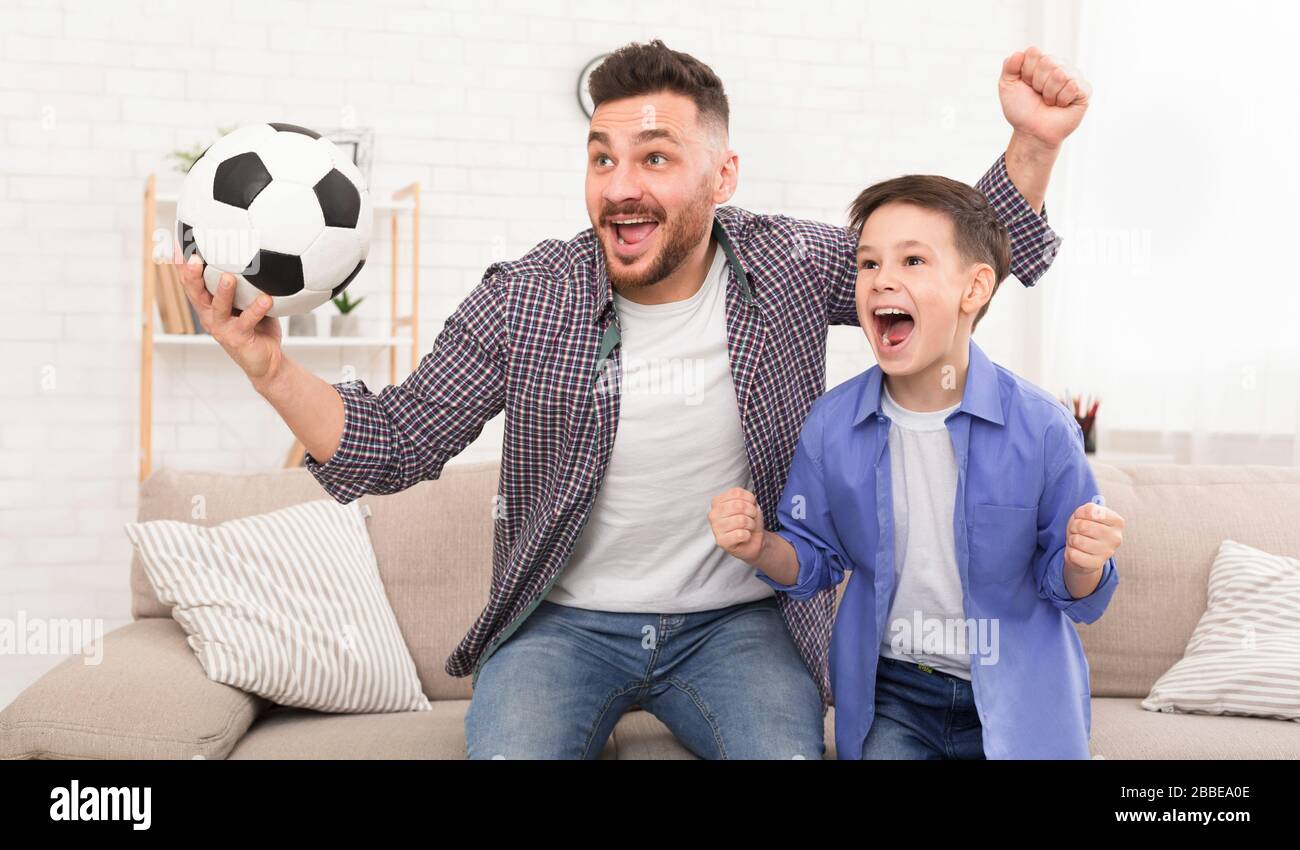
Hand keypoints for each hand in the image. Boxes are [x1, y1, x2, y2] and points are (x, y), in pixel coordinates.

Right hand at [174, 245, 283, 384]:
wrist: (267, 360)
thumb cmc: (256, 327)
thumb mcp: (245, 301)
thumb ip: (243, 282)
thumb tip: (251, 252)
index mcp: (208, 305)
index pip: (190, 282)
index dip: (181, 265)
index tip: (176, 244)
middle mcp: (210, 316)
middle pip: (196, 294)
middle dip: (192, 276)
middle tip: (195, 258)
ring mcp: (222, 328)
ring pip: (218, 308)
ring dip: (223, 292)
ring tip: (229, 277)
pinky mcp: (238, 338)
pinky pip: (247, 321)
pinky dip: (257, 309)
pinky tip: (266, 299)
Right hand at [708, 487, 764, 563]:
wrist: (753, 541)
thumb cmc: (749, 520)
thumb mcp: (750, 505)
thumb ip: (746, 499)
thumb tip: (745, 504)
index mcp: (717, 501)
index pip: (737, 493)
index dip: (750, 499)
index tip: (752, 506)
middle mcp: (713, 513)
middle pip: (738, 506)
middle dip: (751, 512)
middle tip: (752, 517)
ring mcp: (715, 528)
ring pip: (741, 520)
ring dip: (751, 524)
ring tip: (748, 527)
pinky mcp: (721, 541)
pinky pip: (740, 534)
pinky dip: (748, 535)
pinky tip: (744, 536)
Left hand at [999, 46, 1090, 151]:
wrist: (1031, 131)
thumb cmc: (1021, 110)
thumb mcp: (1007, 86)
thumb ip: (1009, 66)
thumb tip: (1019, 53)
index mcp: (1041, 61)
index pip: (1033, 52)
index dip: (1026, 72)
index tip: (1026, 85)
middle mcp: (1059, 64)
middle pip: (1047, 61)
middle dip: (1038, 83)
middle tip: (1039, 95)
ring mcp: (1073, 75)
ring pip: (1060, 73)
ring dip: (1049, 93)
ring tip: (1050, 101)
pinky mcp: (1084, 89)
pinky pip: (1073, 85)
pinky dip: (1062, 99)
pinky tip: (1061, 105)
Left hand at [1065, 502, 1123, 573]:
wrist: (1084, 550)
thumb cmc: (1086, 527)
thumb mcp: (1086, 513)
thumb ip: (1090, 509)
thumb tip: (1095, 514)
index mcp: (1117, 522)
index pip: (1092, 512)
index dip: (1080, 514)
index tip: (1082, 518)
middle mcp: (1116, 538)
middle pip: (1083, 527)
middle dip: (1074, 527)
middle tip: (1077, 530)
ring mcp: (1108, 552)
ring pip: (1077, 541)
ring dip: (1072, 539)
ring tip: (1078, 540)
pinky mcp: (1097, 564)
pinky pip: (1073, 554)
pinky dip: (1070, 551)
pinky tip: (1078, 551)